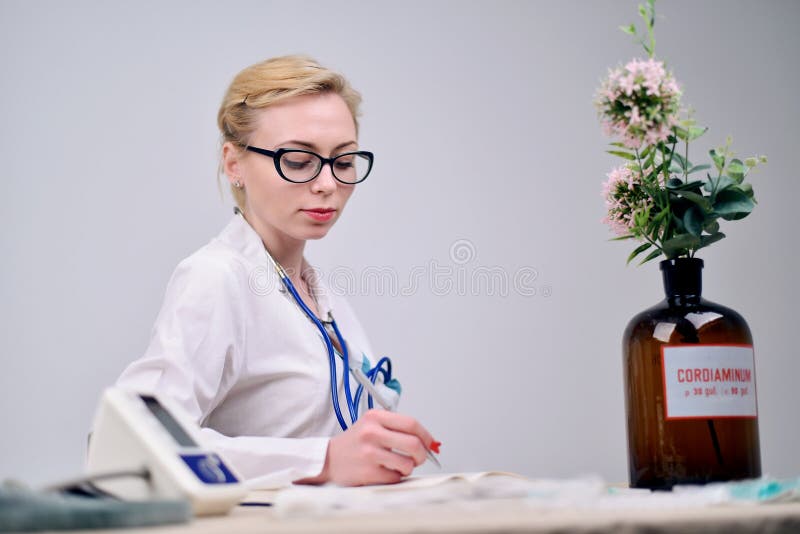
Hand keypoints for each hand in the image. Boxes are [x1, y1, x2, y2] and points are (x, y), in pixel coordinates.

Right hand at [298, 409, 435, 485]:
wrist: (328, 458)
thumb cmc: (355, 442)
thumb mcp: (372, 424)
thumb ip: (397, 428)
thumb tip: (428, 442)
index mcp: (375, 417)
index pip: (411, 423)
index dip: (426, 435)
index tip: (431, 443)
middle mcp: (372, 432)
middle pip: (413, 444)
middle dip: (423, 454)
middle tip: (420, 458)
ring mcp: (369, 453)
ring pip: (407, 463)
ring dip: (408, 468)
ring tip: (399, 466)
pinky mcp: (367, 472)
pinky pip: (395, 477)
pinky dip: (395, 477)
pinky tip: (385, 472)